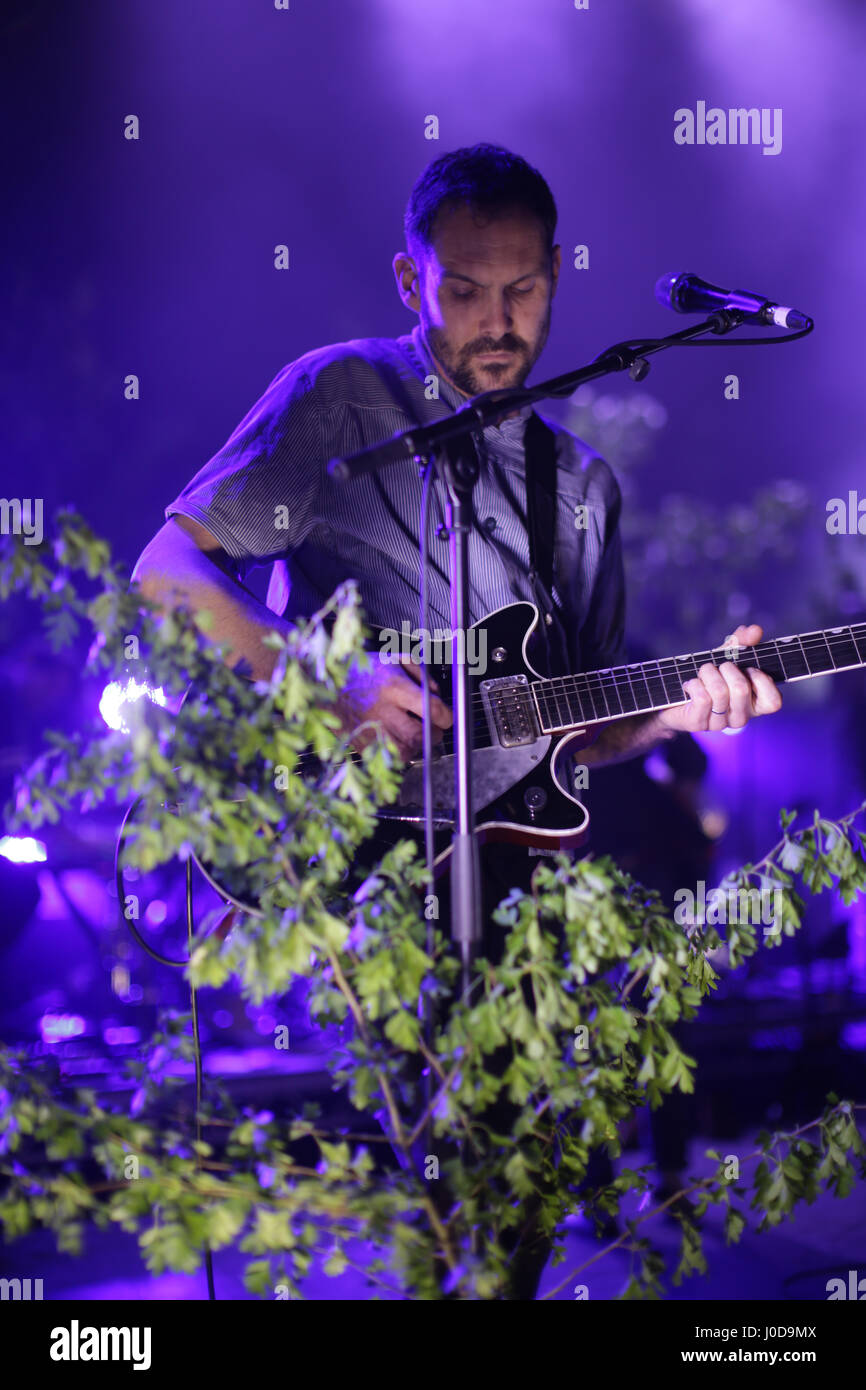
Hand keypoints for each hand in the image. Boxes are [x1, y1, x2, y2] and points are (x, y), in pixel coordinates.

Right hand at [335, 654, 452, 761]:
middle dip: (432, 734)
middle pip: (420, 735)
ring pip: (405, 752)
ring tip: (413, 734)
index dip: (446, 716)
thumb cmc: (359, 670)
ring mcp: (370, 730)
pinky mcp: (360, 744)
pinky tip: (395, 740)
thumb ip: (421, 674)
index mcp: (393, 688)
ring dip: (416, 746)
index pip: (432, 709)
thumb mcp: (393, 659)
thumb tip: (436, 693)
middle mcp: (383, 711)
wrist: (324, 684)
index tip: (446, 717)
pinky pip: (387, 758)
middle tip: (431, 728)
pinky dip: (397, 753)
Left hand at [657, 623, 781, 733]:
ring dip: (707, 673)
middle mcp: (740, 717)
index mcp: (754, 704)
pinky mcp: (698, 723)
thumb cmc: (705, 678)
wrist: (672, 696)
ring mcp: (719, 723)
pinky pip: (702, 698)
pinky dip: (694, 684)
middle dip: (727, 668)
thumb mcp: (724, 658)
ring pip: (720, 692)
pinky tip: (690, 684)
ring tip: (702, 672)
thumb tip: (754, 630)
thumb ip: (741, 644)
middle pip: (742, 689)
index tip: (749, 669)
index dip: (762, 681)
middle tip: (718, 666)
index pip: (774, 702)